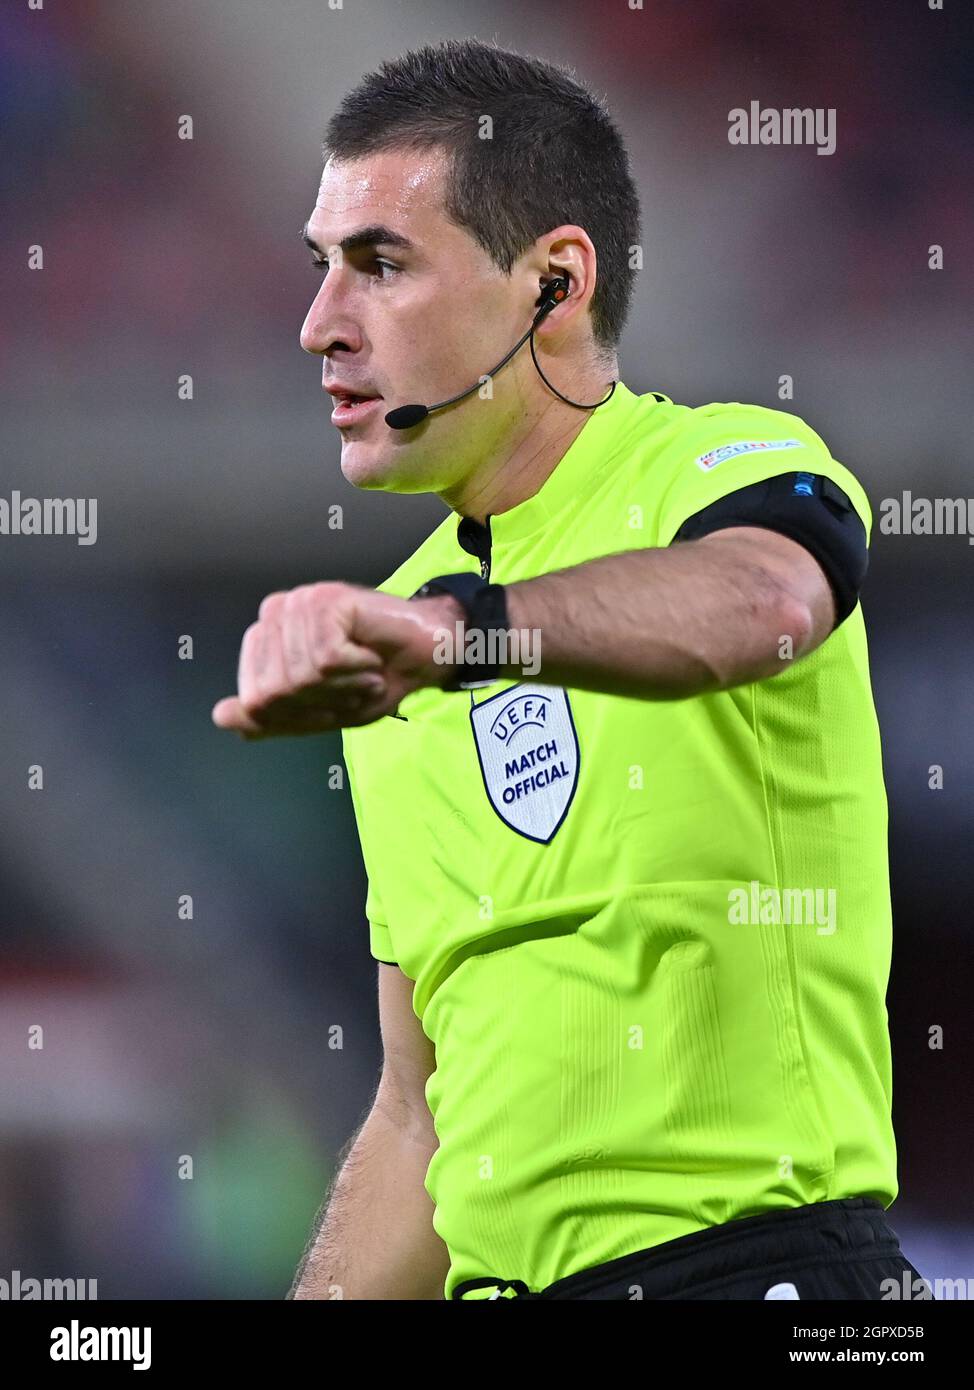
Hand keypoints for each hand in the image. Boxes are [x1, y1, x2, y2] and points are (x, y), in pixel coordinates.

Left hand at [211, 582, 462, 737]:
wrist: (425, 658)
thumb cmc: (375, 680)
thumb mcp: (318, 713)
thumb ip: (271, 717)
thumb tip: (221, 717)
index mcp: (265, 638)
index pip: (256, 699)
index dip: (300, 712)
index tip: (332, 698)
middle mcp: (275, 614)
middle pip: (276, 689)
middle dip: (322, 700)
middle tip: (351, 683)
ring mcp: (298, 603)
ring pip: (301, 675)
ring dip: (344, 685)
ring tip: (363, 669)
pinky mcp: (326, 599)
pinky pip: (326, 658)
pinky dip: (356, 669)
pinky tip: (370, 654)